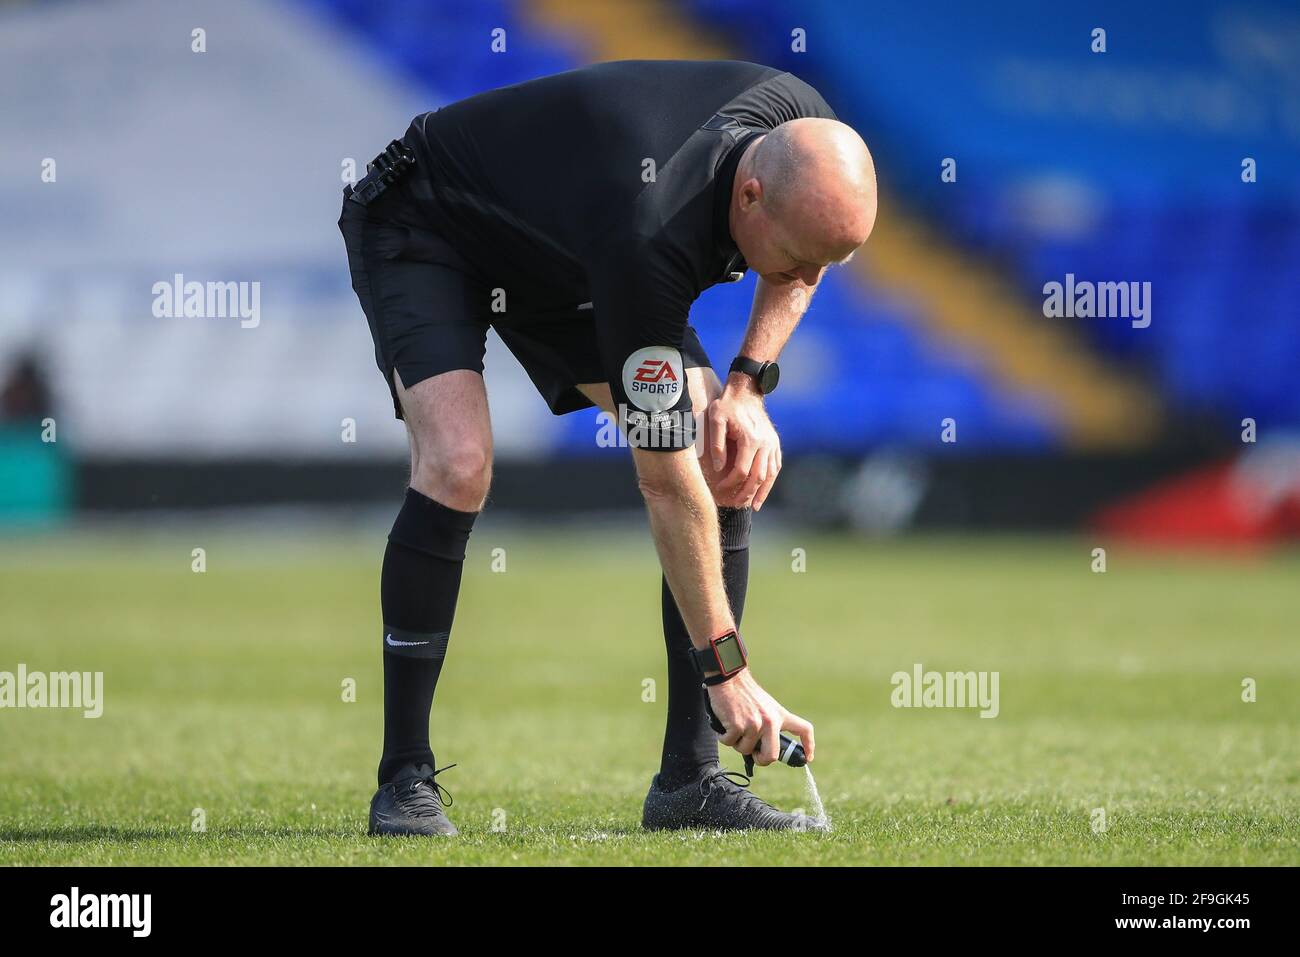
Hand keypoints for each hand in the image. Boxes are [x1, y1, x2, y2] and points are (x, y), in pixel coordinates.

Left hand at [705, 377, 782, 510]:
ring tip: (753, 505)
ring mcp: (772, 444)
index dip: (731, 484)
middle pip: (758, 477)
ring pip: (771, 474)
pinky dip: (770, 481)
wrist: (746, 392)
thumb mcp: (715, 419)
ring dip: (762, 492)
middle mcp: (765, 444)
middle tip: (735, 504)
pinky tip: (763, 491)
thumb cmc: (727, 405)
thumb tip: (719, 467)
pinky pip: (776, 466)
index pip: (742, 471)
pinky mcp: (775, 443)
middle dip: (747, 493)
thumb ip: (716, 444)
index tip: (720, 489)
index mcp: (750, 439)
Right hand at [706, 669, 814, 765]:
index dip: (809, 745)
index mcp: (780, 715)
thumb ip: (769, 724)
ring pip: (745, 750)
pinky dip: (724, 737)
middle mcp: (770, 721)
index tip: (808, 757)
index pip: (804, 729)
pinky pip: (729, 742)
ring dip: (737, 743)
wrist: (729, 676)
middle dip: (761, 760)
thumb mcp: (765, 705)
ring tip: (733, 726)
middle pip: (772, 755)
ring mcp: (754, 724)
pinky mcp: (738, 725)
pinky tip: (724, 724)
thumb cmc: (744, 692)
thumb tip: (763, 748)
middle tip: (754, 756)